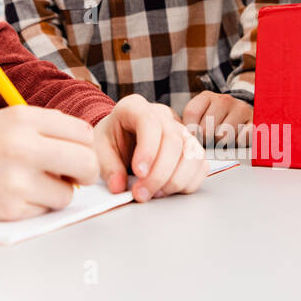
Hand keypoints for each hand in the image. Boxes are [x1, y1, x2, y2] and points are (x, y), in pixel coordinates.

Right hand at [0, 106, 98, 220]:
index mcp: (23, 117)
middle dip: (85, 173)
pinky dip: (33, 207)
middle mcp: (22, 145)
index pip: (82, 132)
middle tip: (71, 177)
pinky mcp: (10, 208)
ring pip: (67, 193)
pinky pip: (44, 210)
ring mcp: (16, 179)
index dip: (83, 146)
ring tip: (28, 185)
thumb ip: (45, 131)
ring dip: (55, 193)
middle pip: (86, 163)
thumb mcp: (6, 122)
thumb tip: (86, 151)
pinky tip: (10, 195)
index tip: (73, 154)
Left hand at [92, 95, 206, 200]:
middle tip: (142, 194)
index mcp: (135, 107)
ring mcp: (181, 130)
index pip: (149, 122)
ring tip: (154, 194)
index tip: (139, 173)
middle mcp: (162, 115)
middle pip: (173, 140)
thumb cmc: (112, 140)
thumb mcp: (100, 149)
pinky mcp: (192, 148)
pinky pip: (200, 166)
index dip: (148, 149)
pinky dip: (187, 183)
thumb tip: (119, 186)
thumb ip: (108, 167)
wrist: (121, 139)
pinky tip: (167, 190)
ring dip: (174, 181)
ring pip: (192, 154)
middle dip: (159, 173)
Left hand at [179, 90, 252, 146]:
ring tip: (222, 140)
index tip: (194, 136)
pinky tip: (236, 139)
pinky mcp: (254, 121)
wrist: (242, 115)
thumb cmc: (216, 120)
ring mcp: (241, 109)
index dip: (190, 131)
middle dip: (206, 140)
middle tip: (210, 140)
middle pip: (206, 128)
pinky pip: (241, 139)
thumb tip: (187, 140)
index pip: (192, 113)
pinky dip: (237, 144)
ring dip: (221, 144)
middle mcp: (224, 99)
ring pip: (223, 135)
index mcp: (207, 96)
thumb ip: (190, 126)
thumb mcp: (200, 117)